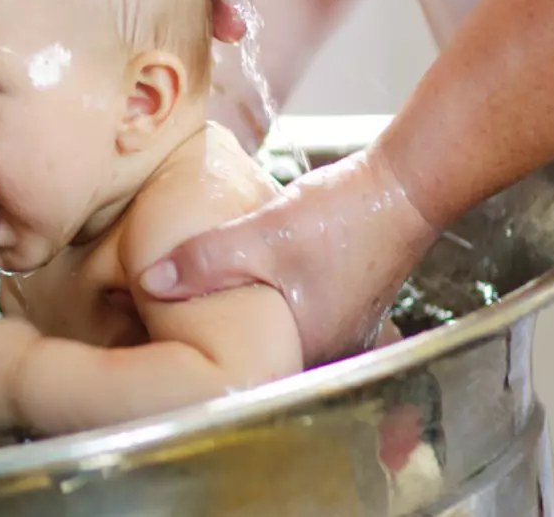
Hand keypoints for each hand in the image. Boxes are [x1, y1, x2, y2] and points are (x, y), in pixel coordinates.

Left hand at [135, 148, 438, 366]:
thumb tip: (151, 281)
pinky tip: (242, 281)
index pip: (239, 367)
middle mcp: (327, 347)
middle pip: (256, 352)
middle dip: (215, 335)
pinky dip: (264, 301)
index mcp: (306, 346)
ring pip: (273, 332)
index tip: (158, 330)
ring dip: (239, 316)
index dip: (198, 349)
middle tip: (165, 314)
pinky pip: (290, 312)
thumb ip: (205, 260)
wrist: (401, 187)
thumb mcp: (260, 235)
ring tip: (195, 297)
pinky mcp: (340, 303)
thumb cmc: (342, 217)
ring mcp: (338, 327)